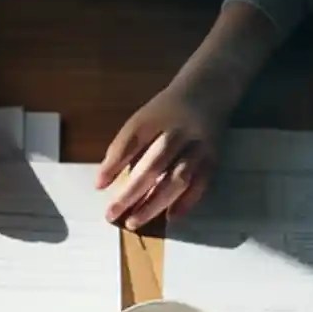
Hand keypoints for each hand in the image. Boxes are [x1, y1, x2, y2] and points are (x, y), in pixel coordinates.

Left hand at [96, 86, 225, 229]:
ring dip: (155, 203)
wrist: (209, 90)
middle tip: (112, 215)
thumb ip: (125, 146)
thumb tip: (102, 182)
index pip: (132, 141)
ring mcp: (199, 146)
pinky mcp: (213, 158)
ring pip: (178, 178)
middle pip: (154, 164)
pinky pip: (201, 183)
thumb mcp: (143, 119)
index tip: (98, 187)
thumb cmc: (167, 110)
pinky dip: (186, 202)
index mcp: (155, 117)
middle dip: (132, 192)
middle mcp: (179, 131)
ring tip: (135, 221)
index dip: (114, 163)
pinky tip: (170, 217)